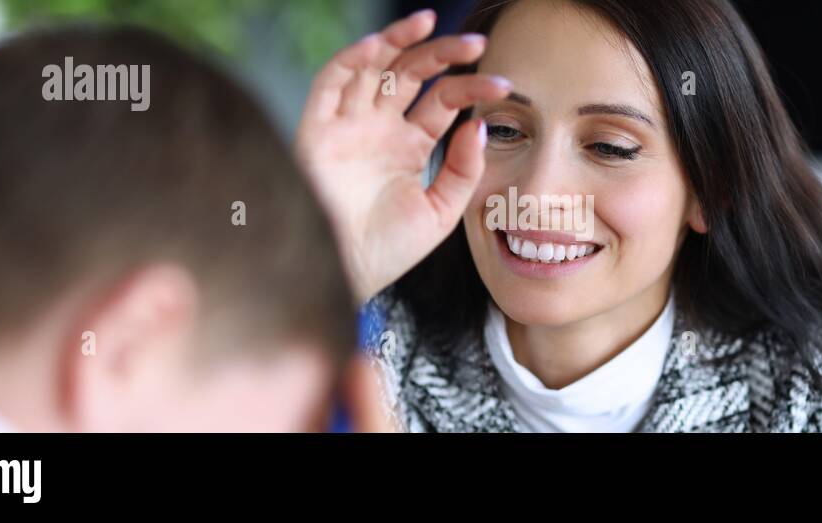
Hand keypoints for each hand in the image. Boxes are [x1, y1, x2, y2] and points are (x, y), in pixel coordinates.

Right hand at [296, 9, 510, 303]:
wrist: (347, 275)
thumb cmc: (389, 250)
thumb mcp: (441, 211)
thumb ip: (463, 168)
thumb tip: (480, 124)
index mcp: (408, 146)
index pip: (442, 101)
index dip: (471, 88)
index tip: (503, 87)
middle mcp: (378, 129)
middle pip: (410, 75)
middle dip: (441, 54)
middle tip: (476, 44)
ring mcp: (348, 126)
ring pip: (371, 67)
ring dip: (396, 41)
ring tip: (426, 21)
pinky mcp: (317, 129)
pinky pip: (331, 82)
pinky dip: (353, 59)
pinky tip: (380, 45)